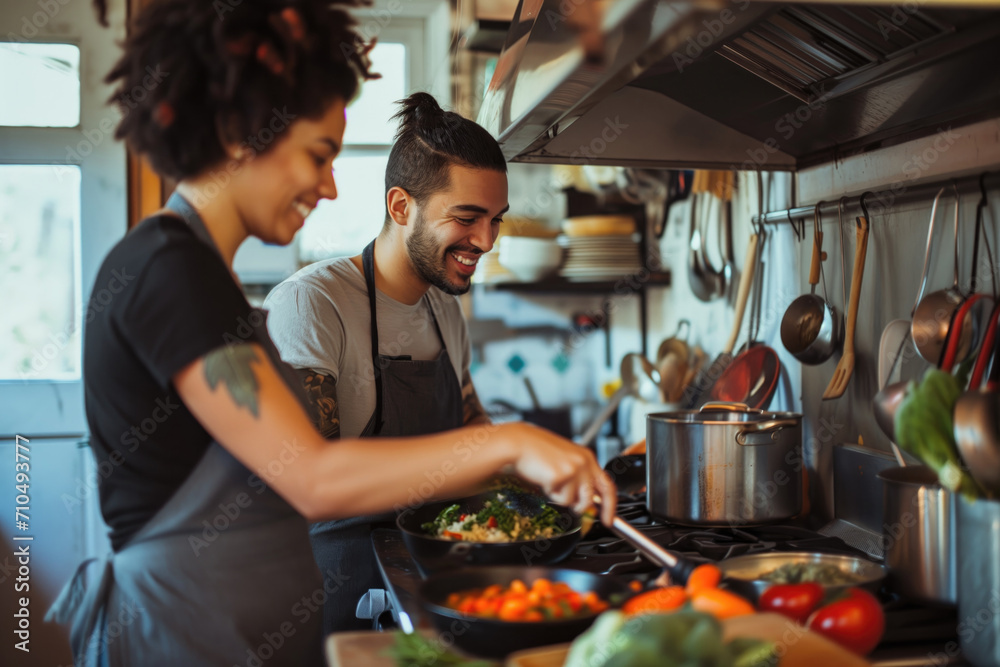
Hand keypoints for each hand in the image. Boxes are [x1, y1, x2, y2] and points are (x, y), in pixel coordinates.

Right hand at [502, 422, 616, 524]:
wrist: (518, 443)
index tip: (609, 519)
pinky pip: (560, 498)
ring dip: (561, 497)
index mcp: (586, 457)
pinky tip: (544, 479)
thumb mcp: (564, 461)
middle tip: (576, 511)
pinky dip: (551, 494)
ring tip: (551, 481)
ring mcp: (574, 469)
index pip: (607, 485)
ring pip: (574, 501)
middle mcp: (584, 462)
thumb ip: (579, 478)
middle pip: (592, 497)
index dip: (610, 505)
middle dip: (583, 508)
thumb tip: (588, 502)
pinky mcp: (562, 476)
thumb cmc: (536, 451)